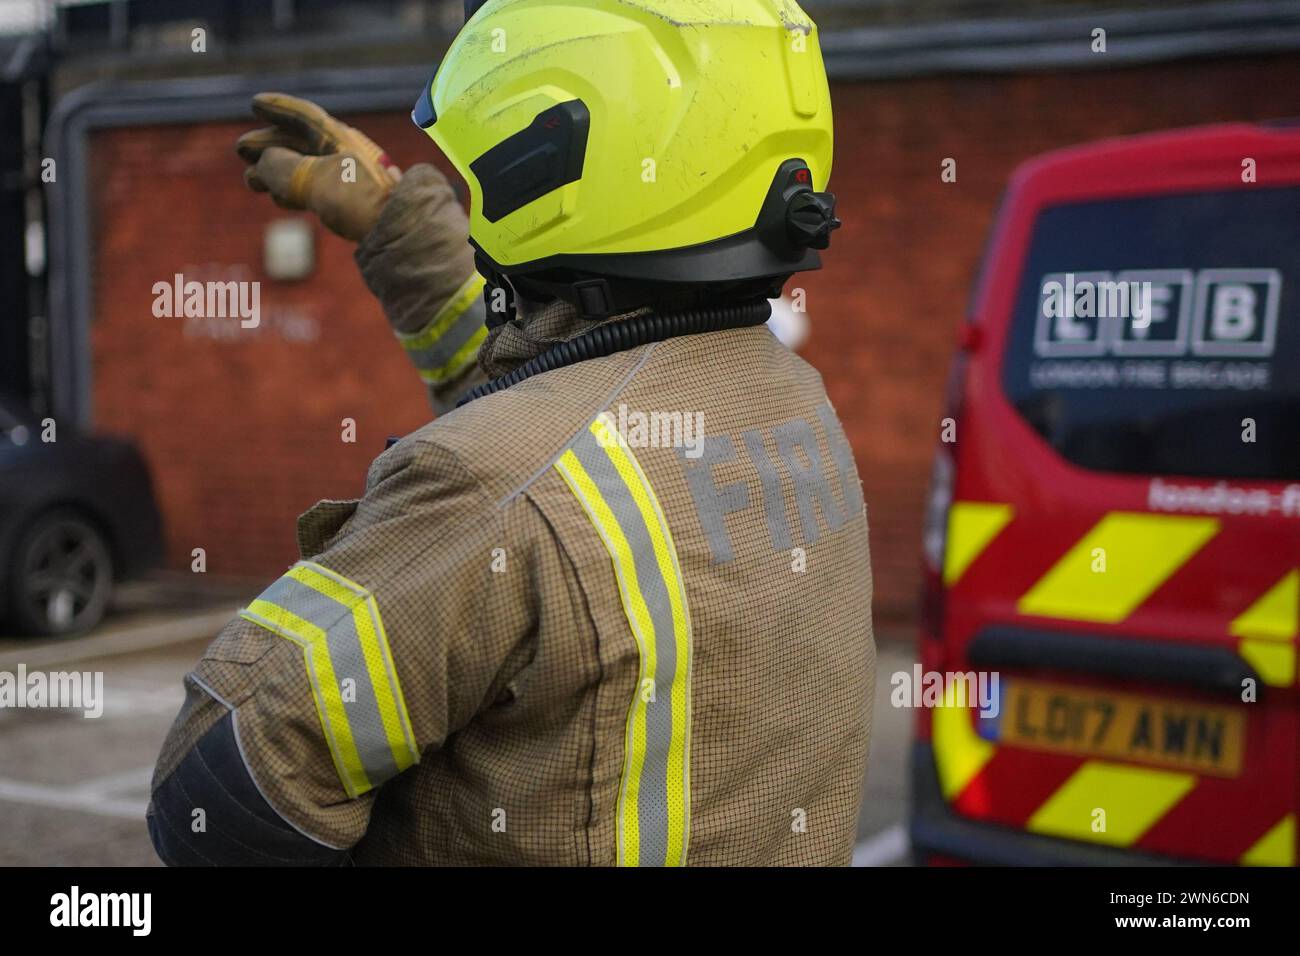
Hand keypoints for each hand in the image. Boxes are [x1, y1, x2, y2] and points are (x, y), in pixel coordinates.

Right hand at [236, 92, 402, 241]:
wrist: (399, 232)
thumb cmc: (358, 201)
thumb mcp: (313, 180)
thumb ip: (281, 168)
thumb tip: (264, 164)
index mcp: (340, 139)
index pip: (305, 118)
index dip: (279, 109)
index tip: (254, 103)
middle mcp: (345, 155)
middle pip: (301, 144)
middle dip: (270, 146)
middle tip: (241, 150)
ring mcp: (350, 180)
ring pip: (306, 169)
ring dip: (277, 173)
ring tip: (251, 181)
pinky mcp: (352, 204)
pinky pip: (317, 190)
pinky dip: (295, 192)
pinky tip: (280, 200)